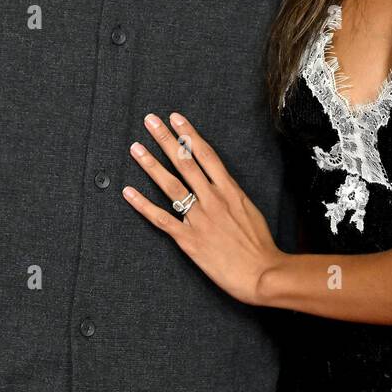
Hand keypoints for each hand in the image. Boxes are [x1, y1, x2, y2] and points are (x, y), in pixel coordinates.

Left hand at [122, 112, 283, 306]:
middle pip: (185, 162)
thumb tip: (220, 183)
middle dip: (166, 139)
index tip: (176, 119)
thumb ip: (232, 194)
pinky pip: (162, 218)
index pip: (206, 154)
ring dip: (151, 165)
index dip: (189, 134)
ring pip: (170, 185)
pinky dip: (143, 205)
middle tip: (150, 121)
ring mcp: (199, 218)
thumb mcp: (250, 209)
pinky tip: (129, 193)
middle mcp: (212, 199)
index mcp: (229, 190)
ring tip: (136, 149)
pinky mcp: (189, 239)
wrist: (262, 273)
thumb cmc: (259, 245)